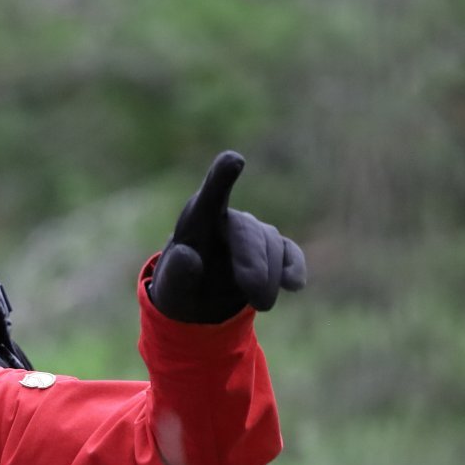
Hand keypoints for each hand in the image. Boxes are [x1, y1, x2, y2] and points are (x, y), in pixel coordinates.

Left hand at [149, 151, 307, 322]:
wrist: (198, 298)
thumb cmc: (180, 286)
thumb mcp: (170, 289)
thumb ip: (176, 274)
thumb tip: (188, 256)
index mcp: (198, 220)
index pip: (211, 194)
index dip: (222, 176)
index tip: (234, 159)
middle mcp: (228, 219)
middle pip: (248, 233)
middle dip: (255, 266)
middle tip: (259, 302)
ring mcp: (254, 233)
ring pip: (271, 246)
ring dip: (269, 279)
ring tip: (261, 305)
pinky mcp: (273, 250)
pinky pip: (289, 253)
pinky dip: (294, 268)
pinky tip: (294, 285)